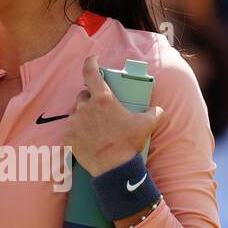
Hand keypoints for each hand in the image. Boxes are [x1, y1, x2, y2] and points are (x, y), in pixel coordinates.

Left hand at [65, 54, 162, 176]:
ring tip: (96, 129)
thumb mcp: (146, 125)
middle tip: (101, 112)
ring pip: (77, 112)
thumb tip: (159, 110)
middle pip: (84, 96)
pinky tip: (89, 140)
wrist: (113, 168)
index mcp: (103, 99)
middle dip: (91, 100)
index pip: (90, 72)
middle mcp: (85, 107)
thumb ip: (154, 113)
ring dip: (85, 116)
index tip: (93, 60)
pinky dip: (78, 131)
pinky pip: (71, 129)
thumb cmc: (128, 144)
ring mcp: (74, 121)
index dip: (90, 62)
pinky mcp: (68, 136)